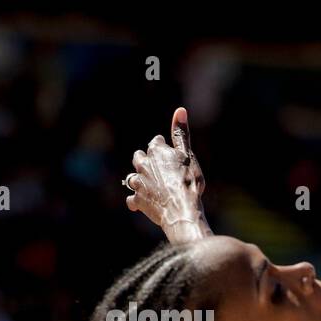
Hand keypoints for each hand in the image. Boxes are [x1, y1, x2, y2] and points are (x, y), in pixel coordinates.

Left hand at [125, 107, 210, 241]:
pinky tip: (143, 204)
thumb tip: (180, 110)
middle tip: (159, 171)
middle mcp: (143, 164)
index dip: (163, 148)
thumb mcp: (188, 155)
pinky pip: (132, 199)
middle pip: (139, 158)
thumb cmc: (188, 182)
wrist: (182, 210)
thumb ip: (181, 134)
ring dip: (139, 180)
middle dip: (146, 161)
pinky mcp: (137, 199)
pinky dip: (137, 201)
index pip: (156, 142)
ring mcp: (138, 182)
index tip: (171, 155)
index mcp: (156, 151)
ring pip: (133, 177)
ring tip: (151, 187)